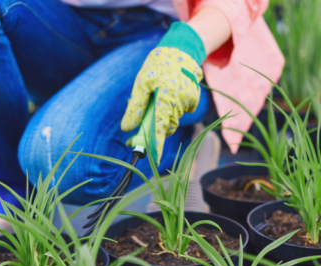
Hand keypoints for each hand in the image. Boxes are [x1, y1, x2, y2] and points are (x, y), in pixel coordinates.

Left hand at [122, 23, 204, 164]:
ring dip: (161, 117)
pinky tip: (169, 94)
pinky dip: (172, 108)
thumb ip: (135, 107)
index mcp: (165, 96)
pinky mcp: (194, 100)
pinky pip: (180, 112)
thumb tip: (127, 128)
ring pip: (172, 120)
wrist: (181, 51)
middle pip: (165, 127)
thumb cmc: (157, 66)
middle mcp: (180, 101)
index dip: (156, 145)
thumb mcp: (141, 83)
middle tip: (136, 132)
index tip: (152, 159)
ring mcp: (189, 101)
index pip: (159, 126)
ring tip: (155, 99)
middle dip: (153, 131)